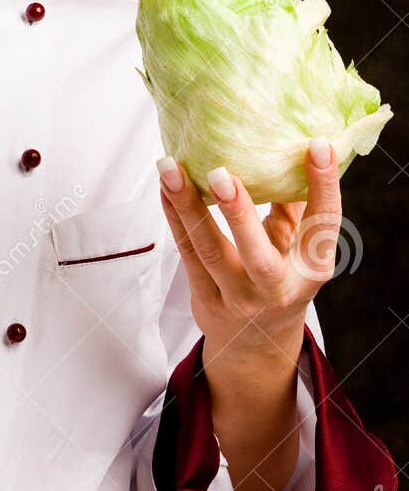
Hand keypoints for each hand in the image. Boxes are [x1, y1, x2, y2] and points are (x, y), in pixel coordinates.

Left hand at [156, 139, 341, 372]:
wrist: (256, 345)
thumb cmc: (281, 279)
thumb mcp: (298, 249)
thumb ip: (295, 207)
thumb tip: (287, 150)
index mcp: (312, 269)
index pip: (323, 225)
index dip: (324, 186)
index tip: (318, 145)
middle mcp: (278, 289)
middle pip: (258, 255)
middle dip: (238, 213)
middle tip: (219, 173)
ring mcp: (239, 299)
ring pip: (209, 252)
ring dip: (187, 207)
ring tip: (170, 168)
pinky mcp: (206, 300)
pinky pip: (187, 254)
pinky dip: (175, 218)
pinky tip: (165, 188)